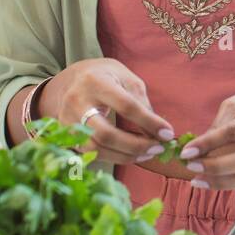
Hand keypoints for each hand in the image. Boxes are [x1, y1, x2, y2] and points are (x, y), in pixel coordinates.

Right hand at [40, 58, 174, 165]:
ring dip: (126, 156)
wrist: (72, 79)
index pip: (125, 106)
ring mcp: (67, 120)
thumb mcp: (126, 78)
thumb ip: (141, 101)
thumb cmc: (106, 76)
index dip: (149, 122)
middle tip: (158, 148)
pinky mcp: (66, 134)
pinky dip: (114, 157)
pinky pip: (91, 153)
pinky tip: (131, 154)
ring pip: (96, 148)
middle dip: (135, 145)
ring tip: (147, 153)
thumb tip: (158, 130)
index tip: (168, 134)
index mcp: (95, 81)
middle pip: (106, 134)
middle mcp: (76, 101)